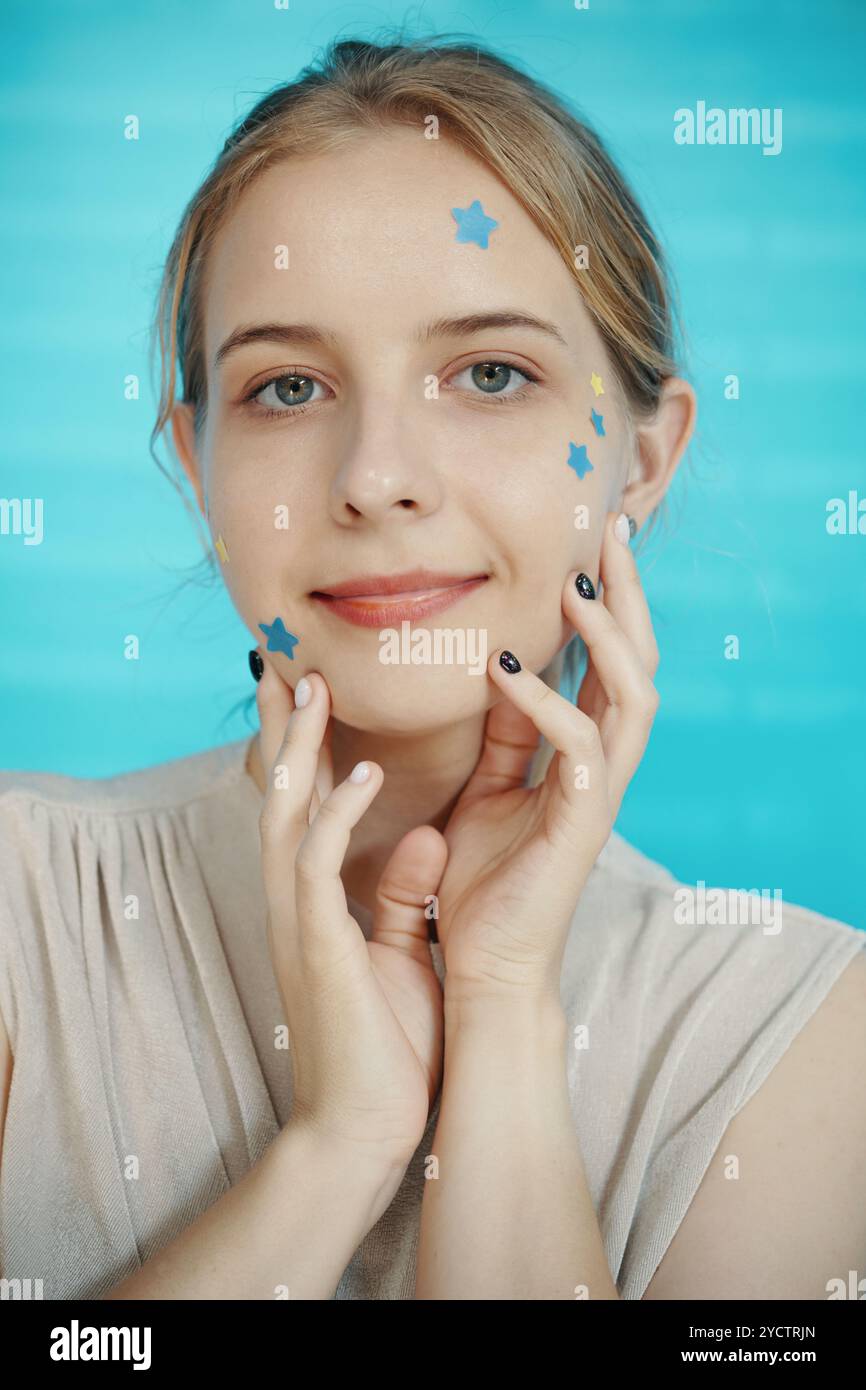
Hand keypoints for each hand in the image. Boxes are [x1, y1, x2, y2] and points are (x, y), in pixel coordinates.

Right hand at [255, 657, 447, 1165]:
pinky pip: (316, 862)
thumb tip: (422, 838)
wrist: (364, 1130)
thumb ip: (402, 895)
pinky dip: (337, 813)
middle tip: (291, 663)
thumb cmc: (385, 1046)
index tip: (315, 693)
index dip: (304, 750)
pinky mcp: (315, 941)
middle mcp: (296, 901)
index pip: (305, 809)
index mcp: (315, 902)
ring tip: (312, 688)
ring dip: (295, 750)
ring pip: (283, 814)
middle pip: (277, 795)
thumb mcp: (399, 953)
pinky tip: (365, 774)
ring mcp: (298, 919)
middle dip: (283, 730)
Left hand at [433, 510, 659, 1001]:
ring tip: (576, 584)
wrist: (484, 964)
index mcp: (581, 752)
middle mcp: (603, 765)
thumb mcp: (488, 784)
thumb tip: (499, 659)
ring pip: (634, 695)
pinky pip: (578, 745)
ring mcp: (599, 792)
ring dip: (609, 635)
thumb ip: (504, 729)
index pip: (608, 659)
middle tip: (612, 527)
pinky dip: (545, 700)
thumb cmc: (484, 881)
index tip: (588, 538)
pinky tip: (503, 666)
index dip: (606, 600)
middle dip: (629, 594)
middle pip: (640, 662)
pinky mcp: (582, 822)